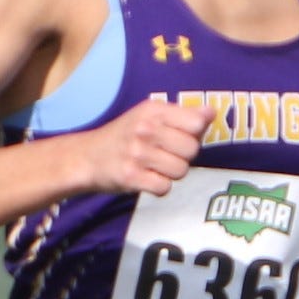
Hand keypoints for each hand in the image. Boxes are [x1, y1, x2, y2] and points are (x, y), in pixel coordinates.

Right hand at [73, 97, 206, 197]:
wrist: (86, 157)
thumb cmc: (124, 136)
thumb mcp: (149, 115)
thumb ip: (182, 114)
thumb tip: (211, 112)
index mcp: (153, 110)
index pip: (197, 123)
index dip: (193, 134)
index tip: (178, 136)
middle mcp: (145, 129)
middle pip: (192, 149)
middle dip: (183, 156)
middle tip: (164, 154)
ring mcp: (138, 153)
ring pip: (181, 170)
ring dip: (171, 173)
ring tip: (154, 166)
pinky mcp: (131, 177)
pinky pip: (165, 187)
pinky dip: (159, 187)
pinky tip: (147, 178)